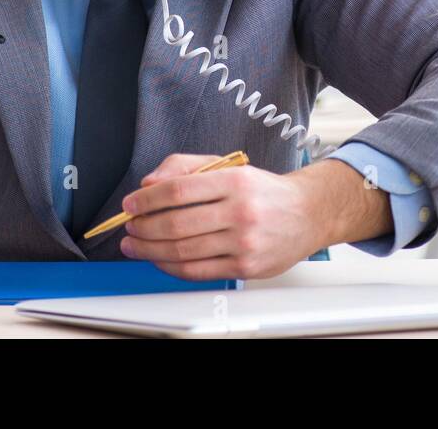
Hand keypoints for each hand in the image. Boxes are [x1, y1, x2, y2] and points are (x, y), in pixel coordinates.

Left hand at [119, 153, 330, 280]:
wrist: (308, 214)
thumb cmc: (265, 192)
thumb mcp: (231, 166)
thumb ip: (187, 167)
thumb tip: (150, 183)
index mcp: (235, 181)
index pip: (179, 190)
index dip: (147, 199)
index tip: (131, 204)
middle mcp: (241, 212)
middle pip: (176, 224)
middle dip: (143, 227)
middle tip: (129, 226)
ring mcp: (244, 242)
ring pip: (183, 250)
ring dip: (149, 249)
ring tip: (135, 245)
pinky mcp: (245, 266)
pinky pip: (196, 271)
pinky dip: (170, 266)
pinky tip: (159, 259)